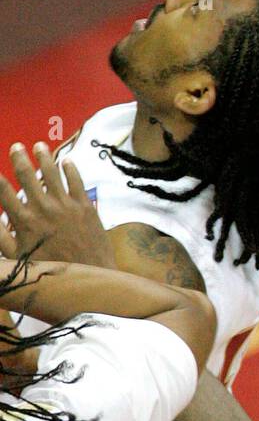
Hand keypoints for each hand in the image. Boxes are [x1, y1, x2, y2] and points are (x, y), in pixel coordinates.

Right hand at [0, 143, 116, 267]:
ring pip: (52, 173)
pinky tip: (66, 161)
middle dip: (20, 159)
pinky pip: (76, 181)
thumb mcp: (17, 258)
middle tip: (16, 146)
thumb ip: (1, 237)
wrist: (88, 275)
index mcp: (24, 221)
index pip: (4, 193)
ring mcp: (66, 204)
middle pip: (27, 176)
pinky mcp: (85, 205)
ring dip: (44, 157)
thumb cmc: (49, 269)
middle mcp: (43, 208)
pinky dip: (71, 169)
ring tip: (39, 145)